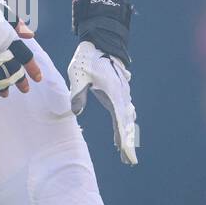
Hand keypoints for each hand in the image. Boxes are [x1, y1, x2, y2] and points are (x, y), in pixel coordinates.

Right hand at [0, 0, 41, 93]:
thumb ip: (15, 23)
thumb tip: (31, 35)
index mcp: (5, 36)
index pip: (24, 57)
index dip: (32, 69)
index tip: (38, 78)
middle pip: (12, 71)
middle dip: (20, 81)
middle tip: (25, 89)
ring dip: (3, 85)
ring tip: (6, 90)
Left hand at [68, 39, 137, 163]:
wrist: (101, 42)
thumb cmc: (88, 58)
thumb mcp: (79, 74)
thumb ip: (78, 93)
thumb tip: (75, 112)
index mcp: (114, 92)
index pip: (121, 120)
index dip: (125, 138)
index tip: (128, 152)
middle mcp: (122, 95)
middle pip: (127, 124)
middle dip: (129, 143)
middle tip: (130, 162)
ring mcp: (122, 94)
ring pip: (127, 120)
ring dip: (126, 138)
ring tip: (125, 156)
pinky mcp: (117, 94)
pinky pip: (122, 115)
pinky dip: (122, 128)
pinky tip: (118, 140)